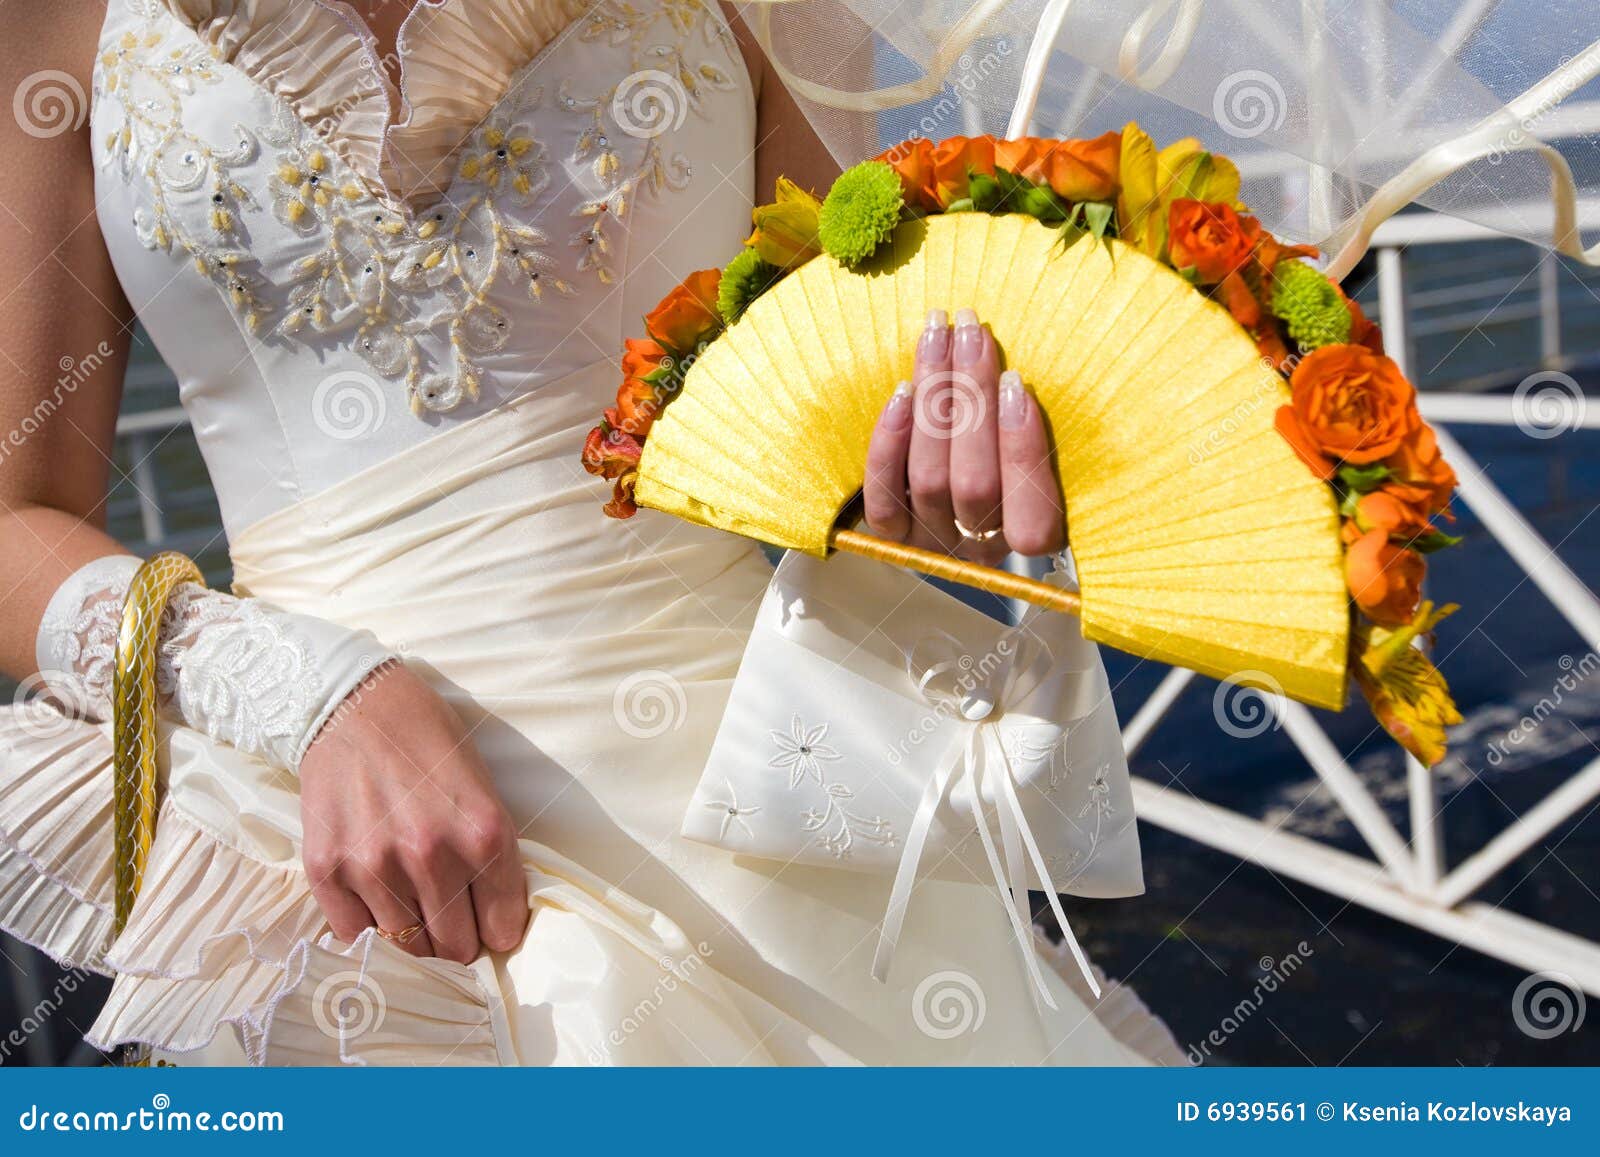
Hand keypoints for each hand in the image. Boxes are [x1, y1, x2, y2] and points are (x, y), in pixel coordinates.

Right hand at [298, 662, 527, 963]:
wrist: (355, 706)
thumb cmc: (429, 742)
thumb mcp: (483, 789)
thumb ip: (491, 854)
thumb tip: (493, 921)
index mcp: (483, 833)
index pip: (503, 927)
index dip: (498, 931)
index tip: (488, 926)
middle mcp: (431, 855)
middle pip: (455, 948)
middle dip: (458, 941)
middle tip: (450, 922)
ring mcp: (374, 865)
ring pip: (406, 948)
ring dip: (414, 937)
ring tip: (413, 909)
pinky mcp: (327, 869)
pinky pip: (354, 934)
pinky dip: (368, 928)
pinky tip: (376, 903)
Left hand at [863, 308, 1063, 566]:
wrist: (961, 508)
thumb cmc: (1021, 464)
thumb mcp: (1051, 458)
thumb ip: (1044, 433)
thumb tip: (1018, 377)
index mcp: (1034, 539)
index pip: (1032, 520)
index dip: (1022, 452)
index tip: (1017, 382)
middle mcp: (980, 549)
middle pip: (972, 483)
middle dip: (972, 398)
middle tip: (971, 330)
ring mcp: (931, 543)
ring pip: (928, 478)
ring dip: (933, 399)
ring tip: (937, 336)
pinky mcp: (892, 535)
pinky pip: (884, 497)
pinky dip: (890, 444)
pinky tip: (902, 391)